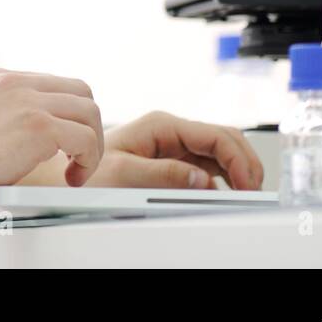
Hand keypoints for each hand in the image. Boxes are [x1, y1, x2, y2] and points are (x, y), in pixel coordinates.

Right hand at [0, 67, 103, 216]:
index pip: (49, 84)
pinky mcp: (40, 126)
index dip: (62, 114)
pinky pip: (86, 138)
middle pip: (78, 90)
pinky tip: (72, 178)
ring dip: (90, 144)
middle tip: (77, 154)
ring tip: (77, 170)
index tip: (61, 141)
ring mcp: (27, 100)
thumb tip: (19, 132)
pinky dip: (87, 161)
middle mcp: (12, 82)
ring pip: (89, 111)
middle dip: (85, 124)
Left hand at [83, 111, 263, 189]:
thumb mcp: (124, 173)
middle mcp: (172, 130)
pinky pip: (209, 165)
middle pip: (225, 139)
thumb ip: (165, 174)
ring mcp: (175, 144)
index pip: (216, 135)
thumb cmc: (90, 171)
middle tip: (253, 194)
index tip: (247, 185)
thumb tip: (202, 179)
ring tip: (245, 196)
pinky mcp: (174, 159)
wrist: (67, 173)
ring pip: (221, 152)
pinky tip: (226, 196)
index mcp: (162, 125)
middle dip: (246, 163)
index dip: (239, 159)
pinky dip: (224, 179)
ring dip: (238, 171)